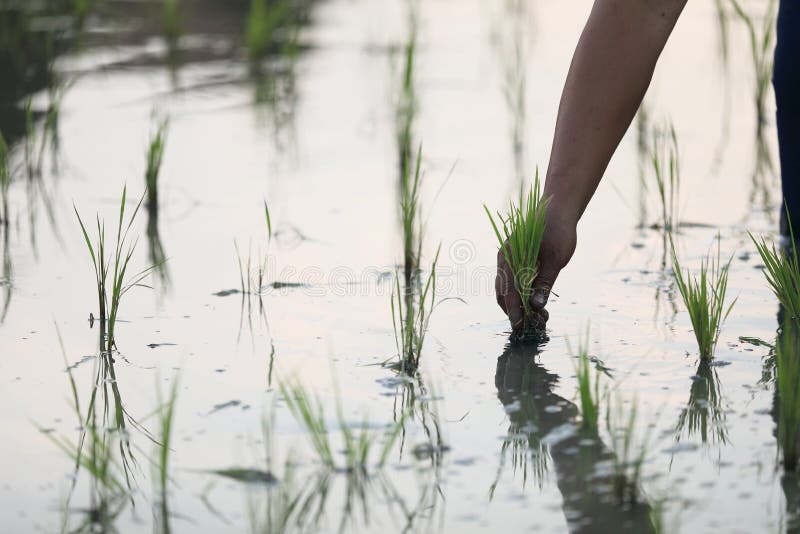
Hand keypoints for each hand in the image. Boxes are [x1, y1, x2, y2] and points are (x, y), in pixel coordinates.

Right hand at [494, 209, 576, 331]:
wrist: (558, 210)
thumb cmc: (558, 231)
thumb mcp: (556, 259)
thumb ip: (544, 283)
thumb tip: (536, 306)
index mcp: (510, 257)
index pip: (508, 291)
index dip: (514, 311)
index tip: (521, 326)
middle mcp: (504, 259)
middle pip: (503, 294)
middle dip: (515, 311)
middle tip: (532, 325)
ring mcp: (508, 260)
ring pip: (506, 290)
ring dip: (518, 305)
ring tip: (537, 316)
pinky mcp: (515, 261)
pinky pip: (512, 283)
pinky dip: (520, 296)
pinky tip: (535, 301)